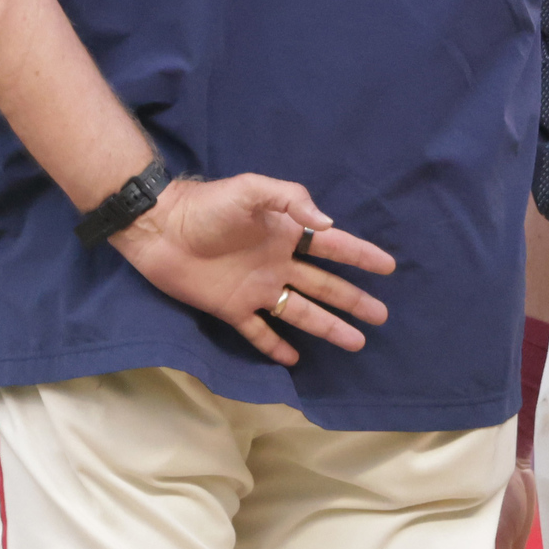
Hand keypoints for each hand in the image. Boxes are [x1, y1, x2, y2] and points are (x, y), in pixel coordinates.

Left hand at [111, 176, 393, 365]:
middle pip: (325, 285)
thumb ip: (291, 199)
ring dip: (329, 325)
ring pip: (302, 312)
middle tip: (381, 315)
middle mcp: (277, 264)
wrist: (161, 228)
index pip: (332, 246)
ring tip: (357, 342)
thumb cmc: (207, 206)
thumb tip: (328, 224)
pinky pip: (260, 332)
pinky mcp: (232, 309)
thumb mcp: (251, 189)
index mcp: (285, 233)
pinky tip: (295, 359)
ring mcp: (256, 289)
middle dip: (354, 299)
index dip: (360, 256)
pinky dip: (276, 346)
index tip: (387, 266)